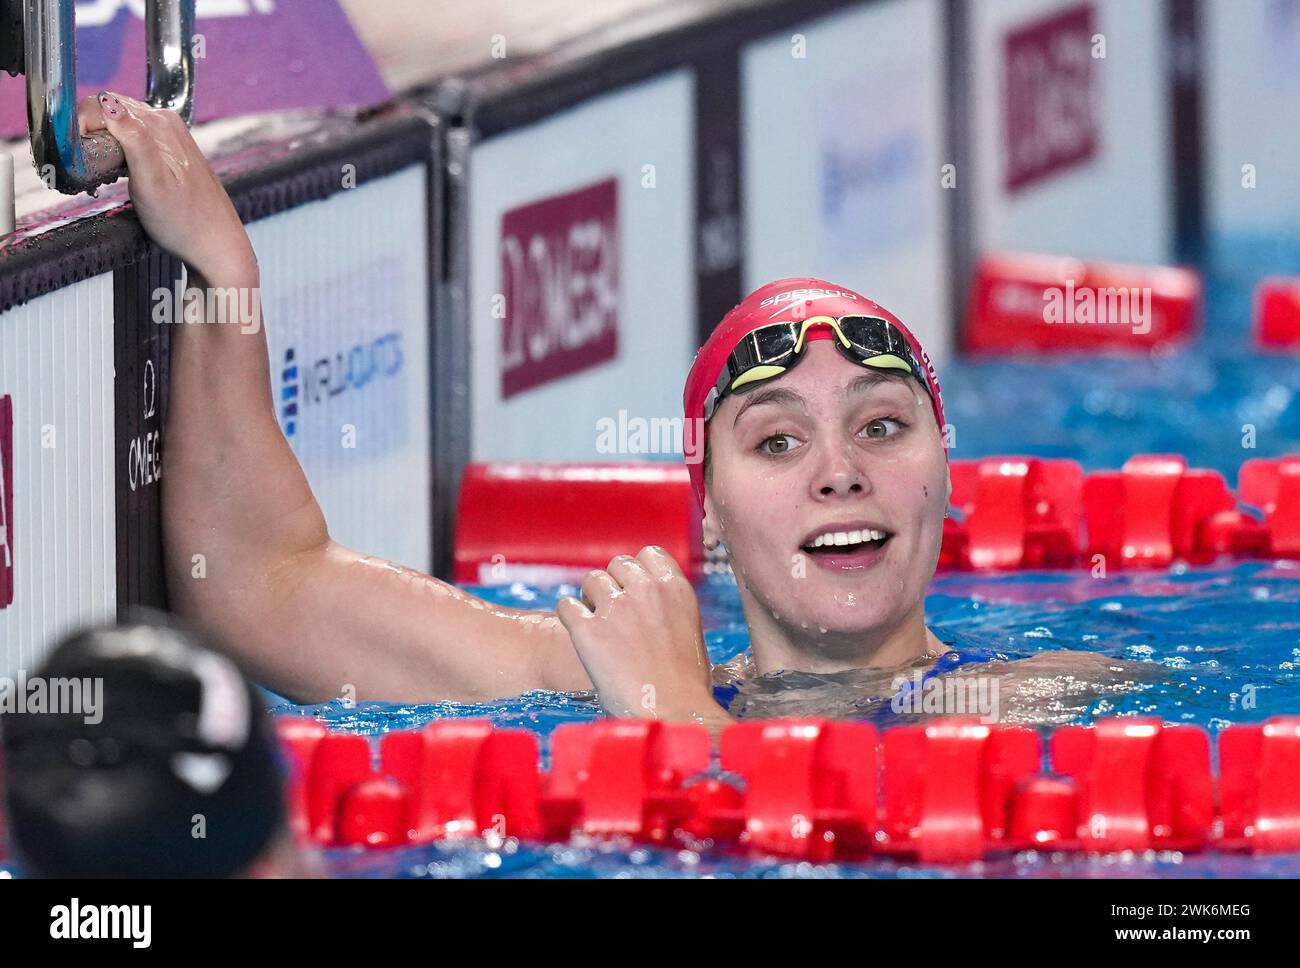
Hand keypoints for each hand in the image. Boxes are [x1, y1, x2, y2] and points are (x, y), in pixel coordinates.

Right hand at [79, 91, 254, 281]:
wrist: (214, 243)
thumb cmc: (185, 222)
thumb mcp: (152, 182)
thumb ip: (133, 140)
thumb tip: (109, 104)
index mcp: (159, 124)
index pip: (102, 103)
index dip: (81, 125)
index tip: (76, 152)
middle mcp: (165, 122)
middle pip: (108, 110)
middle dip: (90, 132)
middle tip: (88, 165)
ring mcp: (169, 134)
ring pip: (118, 123)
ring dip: (102, 141)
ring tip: (104, 171)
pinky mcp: (169, 149)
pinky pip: (131, 136)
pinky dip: (117, 149)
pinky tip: (119, 171)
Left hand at [557, 546, 730, 725]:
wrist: (673, 712)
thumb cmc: (687, 684)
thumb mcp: (690, 631)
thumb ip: (668, 608)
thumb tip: (652, 606)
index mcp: (675, 588)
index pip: (649, 554)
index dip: (638, 569)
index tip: (634, 588)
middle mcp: (645, 590)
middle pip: (617, 564)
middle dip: (613, 584)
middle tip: (612, 610)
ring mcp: (615, 608)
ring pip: (591, 580)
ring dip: (591, 598)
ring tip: (596, 623)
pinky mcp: (588, 631)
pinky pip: (566, 606)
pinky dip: (569, 617)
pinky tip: (578, 633)